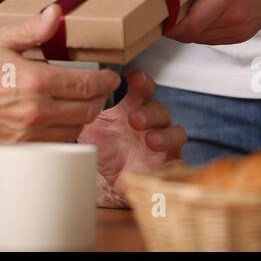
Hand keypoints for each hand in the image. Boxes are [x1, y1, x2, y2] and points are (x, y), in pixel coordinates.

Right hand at [0, 5, 120, 153]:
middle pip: (88, 110)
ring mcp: (28, 135)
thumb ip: (32, 30)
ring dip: (83, 116)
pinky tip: (58, 118)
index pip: (87, 85)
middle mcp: (36, 112)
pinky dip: (64, 132)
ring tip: (78, 102)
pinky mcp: (20, 149)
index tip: (111, 77)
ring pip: (75, 130)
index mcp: (35, 82)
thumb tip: (57, 14)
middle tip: (97, 88)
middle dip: (98, 98)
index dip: (105, 81)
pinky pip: (56, 144)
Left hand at [78, 70, 185, 207]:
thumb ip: (86, 111)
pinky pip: (181, 161)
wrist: (105, 183)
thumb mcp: (88, 128)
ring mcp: (162, 144)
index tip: (134, 77)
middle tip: (134, 119)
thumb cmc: (101, 150)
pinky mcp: (169, 166)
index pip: (143, 90)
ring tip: (150, 140)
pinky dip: (176, 161)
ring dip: (164, 134)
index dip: (141, 82)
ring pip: (175, 132)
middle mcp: (150, 124)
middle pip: (160, 109)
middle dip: (150, 112)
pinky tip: (162, 163)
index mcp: (132, 109)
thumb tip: (79, 97)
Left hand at [160, 0, 260, 44]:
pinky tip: (198, 12)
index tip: (158, 11)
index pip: (190, 24)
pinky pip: (214, 38)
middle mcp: (236, 15)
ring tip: (180, 8)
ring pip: (202, 38)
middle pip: (192, 34)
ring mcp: (242, 27)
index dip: (169, 23)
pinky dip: (202, 29)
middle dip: (174, 24)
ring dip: (187, 28)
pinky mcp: (244, 33)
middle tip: (163, 8)